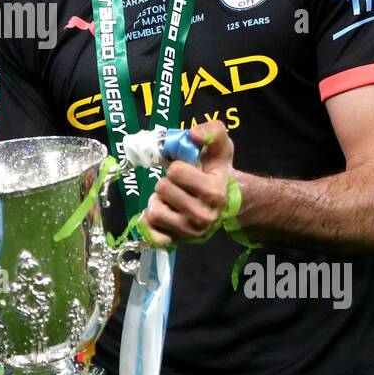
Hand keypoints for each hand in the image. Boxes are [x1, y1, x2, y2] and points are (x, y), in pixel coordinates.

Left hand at [140, 120, 235, 245]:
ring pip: (154, 210)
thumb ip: (212, 132)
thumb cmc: (217, 172)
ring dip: (158, 200)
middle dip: (167, 183)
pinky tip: (162, 213)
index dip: (177, 166)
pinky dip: (150, 220)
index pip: (176, 171)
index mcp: (214, 193)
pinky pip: (149, 231)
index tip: (187, 171)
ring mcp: (189, 232)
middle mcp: (203, 216)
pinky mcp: (176, 242)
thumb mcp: (221, 147)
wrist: (224, 202)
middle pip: (162, 189)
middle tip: (178, 186)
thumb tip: (193, 135)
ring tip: (171, 199)